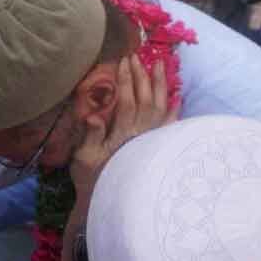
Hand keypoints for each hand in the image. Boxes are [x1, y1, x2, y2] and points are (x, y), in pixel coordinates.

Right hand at [70, 55, 179, 196]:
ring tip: (159, 64)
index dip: (125, 80)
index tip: (123, 61)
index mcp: (122, 136)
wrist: (113, 204)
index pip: (126, 101)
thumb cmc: (93, 182)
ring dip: (160, 85)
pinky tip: (177, 98)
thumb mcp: (84, 160)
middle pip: (145, 99)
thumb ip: (91, 136)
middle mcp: (141, 135)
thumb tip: (93, 116)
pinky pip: (170, 128)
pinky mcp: (158, 149)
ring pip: (160, 108)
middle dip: (141, 76)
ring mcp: (152, 142)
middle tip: (136, 56)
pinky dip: (174, 112)